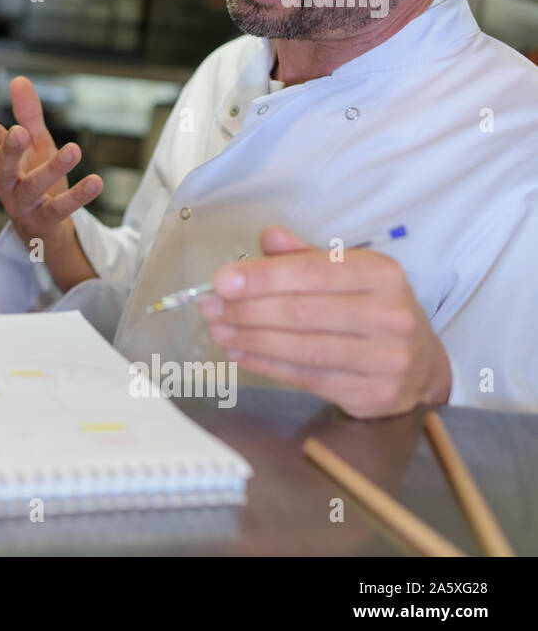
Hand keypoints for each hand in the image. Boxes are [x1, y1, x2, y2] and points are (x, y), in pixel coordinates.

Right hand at [0, 76, 101, 292]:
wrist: (44, 230)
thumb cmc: (37, 181)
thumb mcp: (36, 145)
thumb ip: (28, 115)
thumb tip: (18, 79)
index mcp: (4, 162)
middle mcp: (7, 183)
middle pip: (3, 166)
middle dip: (11, 149)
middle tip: (19, 131)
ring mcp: (23, 204)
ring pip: (32, 187)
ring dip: (52, 169)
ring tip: (73, 150)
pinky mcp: (42, 222)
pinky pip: (59, 209)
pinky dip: (77, 196)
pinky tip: (95, 181)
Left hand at [196, 226, 451, 418]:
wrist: (421, 367)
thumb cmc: (373, 311)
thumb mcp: (348, 274)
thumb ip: (305, 256)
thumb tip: (268, 237)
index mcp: (382, 273)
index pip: (314, 271)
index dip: (263, 277)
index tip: (222, 280)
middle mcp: (390, 314)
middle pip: (303, 312)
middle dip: (246, 309)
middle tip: (209, 307)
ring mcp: (387, 359)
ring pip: (302, 348)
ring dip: (250, 339)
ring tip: (218, 330)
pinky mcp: (373, 393)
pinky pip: (306, 377)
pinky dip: (266, 364)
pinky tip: (239, 353)